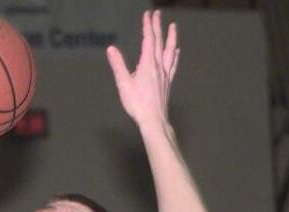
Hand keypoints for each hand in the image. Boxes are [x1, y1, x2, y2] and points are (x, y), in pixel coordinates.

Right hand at [106, 10, 179, 127]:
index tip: (147, 14)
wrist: (154, 120)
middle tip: (158, 13)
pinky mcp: (168, 82)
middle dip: (158, 26)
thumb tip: (111, 49)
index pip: (148, 40)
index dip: (148, 26)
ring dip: (171, 37)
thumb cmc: (137, 104)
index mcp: (148, 64)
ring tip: (173, 26)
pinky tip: (177, 51)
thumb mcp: (123, 84)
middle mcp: (159, 67)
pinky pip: (173, 65)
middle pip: (160, 42)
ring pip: (170, 51)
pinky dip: (175, 56)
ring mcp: (165, 74)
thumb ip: (118, 65)